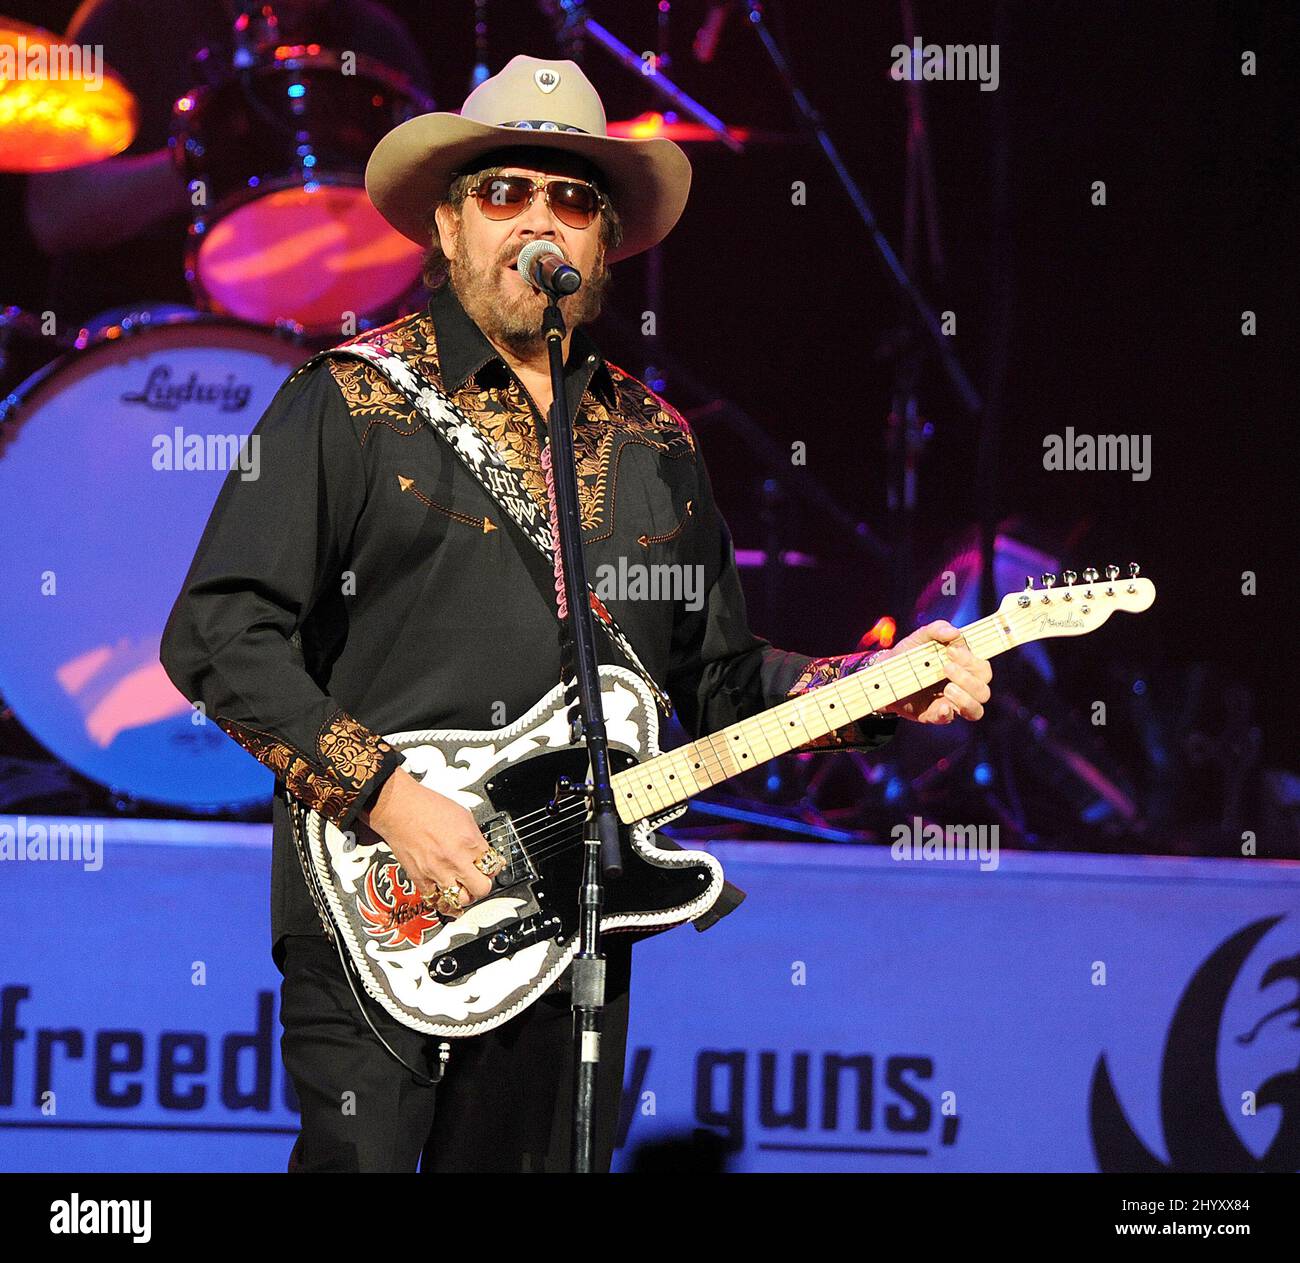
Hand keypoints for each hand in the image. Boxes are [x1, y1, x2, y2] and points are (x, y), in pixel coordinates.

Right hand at [361, 768, 494, 915]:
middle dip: (483, 885)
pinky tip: (444, 894)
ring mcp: (438, 872)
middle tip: (479, 881)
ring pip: (460, 900)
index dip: (493, 867)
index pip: (493, 865)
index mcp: (470, 842)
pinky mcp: (420, 878)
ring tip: (463, 889)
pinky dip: (442, 898)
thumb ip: (475, 837)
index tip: (488, 867)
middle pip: (481, 888)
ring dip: (464, 895)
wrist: (400, 809)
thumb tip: (482, 849)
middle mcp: (456, 860)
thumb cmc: (427, 807)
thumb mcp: (463, 816)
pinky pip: (435, 899)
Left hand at [878, 620, 991, 723]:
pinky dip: (947, 714)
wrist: (884, 675)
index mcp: (964, 667)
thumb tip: (954, 632)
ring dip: (965, 699)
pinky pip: (950, 719)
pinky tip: (942, 707)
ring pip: (975, 709)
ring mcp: (951, 702)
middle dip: (968, 679)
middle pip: (983, 689)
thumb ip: (936, 630)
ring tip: (948, 688)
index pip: (983, 667)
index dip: (973, 661)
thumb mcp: (920, 638)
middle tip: (946, 667)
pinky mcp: (936, 715)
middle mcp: (963, 686)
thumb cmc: (908, 655)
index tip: (951, 651)